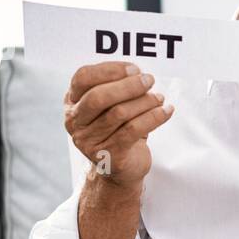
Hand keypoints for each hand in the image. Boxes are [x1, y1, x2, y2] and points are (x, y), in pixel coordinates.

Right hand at [63, 62, 173, 189]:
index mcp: (72, 103)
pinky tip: (166, 111)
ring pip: (119, 113)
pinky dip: (154, 117)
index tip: (134, 69)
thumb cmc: (118, 130)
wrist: (121, 169)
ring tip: (159, 97)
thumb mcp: (112, 106)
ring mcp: (89, 141)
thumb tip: (139, 74)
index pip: (82, 78)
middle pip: (98, 97)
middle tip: (148, 80)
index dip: (109, 70)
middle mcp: (75, 122)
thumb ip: (117, 88)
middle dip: (128, 86)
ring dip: (145, 101)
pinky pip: (133, 130)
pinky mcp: (109, 156)